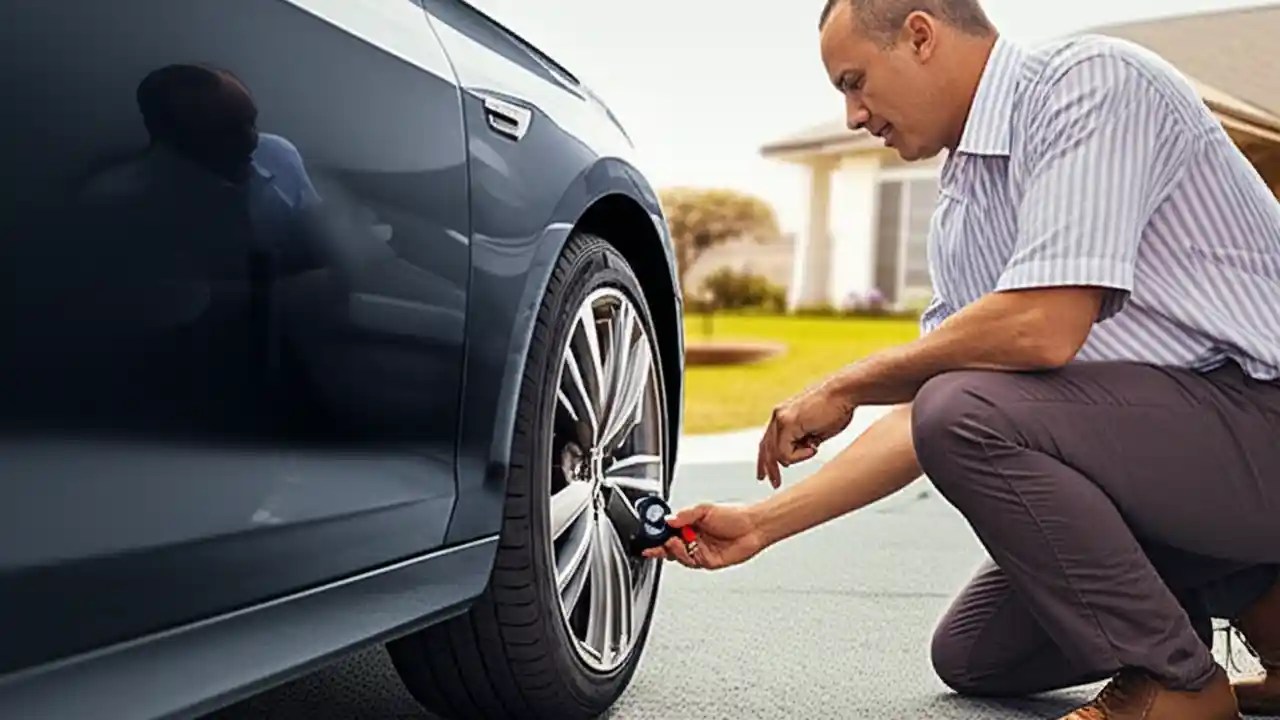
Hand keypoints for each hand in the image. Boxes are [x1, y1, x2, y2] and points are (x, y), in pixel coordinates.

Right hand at [641, 503, 766, 570]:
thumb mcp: (705, 509)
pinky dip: (684, 557)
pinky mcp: (707, 562)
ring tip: (673, 542)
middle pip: (670, 547)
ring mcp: (700, 551)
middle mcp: (694, 539)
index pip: (669, 532)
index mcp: (691, 525)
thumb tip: (668, 520)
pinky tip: (684, 547)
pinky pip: (691, 563)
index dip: (658, 535)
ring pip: (678, 556)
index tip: (649, 535)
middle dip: (660, 547)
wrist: (753, 527)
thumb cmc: (734, 516)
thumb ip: (685, 515)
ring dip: (673, 550)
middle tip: (654, 544)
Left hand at [757, 380, 854, 487]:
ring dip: (795, 458)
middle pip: (764, 449)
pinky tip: (814, 446)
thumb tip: (802, 450)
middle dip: (769, 469)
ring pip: (775, 453)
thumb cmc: (838, 408)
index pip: (767, 442)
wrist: (844, 390)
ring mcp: (780, 418)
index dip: (765, 460)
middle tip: (774, 484)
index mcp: (783, 416)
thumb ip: (806, 440)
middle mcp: (778, 416)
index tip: (766, 475)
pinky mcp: (787, 422)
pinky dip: (800, 455)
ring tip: (814, 447)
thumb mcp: (818, 430)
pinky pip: (784, 452)